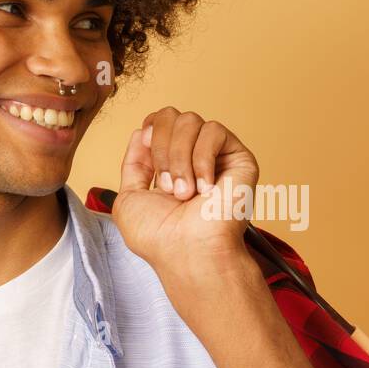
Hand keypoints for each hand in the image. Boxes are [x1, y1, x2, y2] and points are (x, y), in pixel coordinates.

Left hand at [114, 106, 259, 288]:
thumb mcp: (129, 197)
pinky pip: (214, 132)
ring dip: (180, 157)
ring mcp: (217, 157)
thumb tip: (143, 131)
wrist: (187, 253)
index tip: (147, 149)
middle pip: (172, 115)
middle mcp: (193, 157)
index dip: (151, 130)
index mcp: (170, 164)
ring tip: (185, 192)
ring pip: (191, 121)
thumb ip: (133, 163)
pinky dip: (202, 160)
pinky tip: (205, 188)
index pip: (160, 121)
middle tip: (167, 186)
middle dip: (162, 147)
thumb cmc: (160, 238)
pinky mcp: (239, 158)